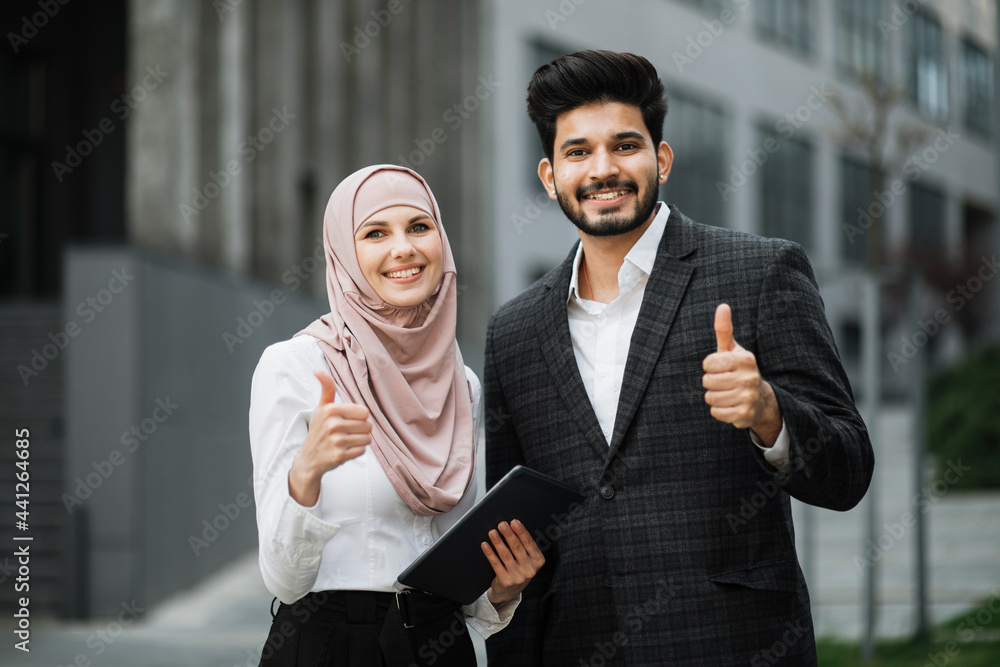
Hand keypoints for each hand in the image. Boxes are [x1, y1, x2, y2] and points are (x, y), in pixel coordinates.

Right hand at [288, 370, 371, 505]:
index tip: (348, 421)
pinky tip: (345, 450)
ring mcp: (336, 441)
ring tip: (346, 441)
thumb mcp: (321, 408)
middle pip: (368, 425)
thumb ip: (326, 389)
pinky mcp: (339, 455)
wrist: (309, 458)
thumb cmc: (319, 430)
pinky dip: (356, 451)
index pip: (364, 412)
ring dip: (360, 441)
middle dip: (361, 430)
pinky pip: (362, 450)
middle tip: (347, 433)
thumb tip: (317, 370)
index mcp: (330, 410)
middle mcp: (332, 424)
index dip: (359, 417)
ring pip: (367, 438)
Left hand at [482, 520, 545, 605]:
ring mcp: (518, 577)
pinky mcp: (506, 581)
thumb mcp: (527, 559)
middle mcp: (530, 569)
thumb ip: (524, 546)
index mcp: (538, 560)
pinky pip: (496, 564)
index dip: (521, 532)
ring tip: (492, 532)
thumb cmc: (519, 569)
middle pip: (517, 548)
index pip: (529, 543)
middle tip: (502, 524)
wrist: (510, 592)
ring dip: (498, 542)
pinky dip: (490, 553)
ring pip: (506, 555)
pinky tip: (485, 545)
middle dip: (509, 534)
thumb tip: (512, 526)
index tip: (514, 522)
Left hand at [702, 304, 781, 444]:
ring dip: (714, 397)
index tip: (721, 368)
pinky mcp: (745, 415)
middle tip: (724, 382)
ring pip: (710, 398)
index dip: (710, 367)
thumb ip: (724, 330)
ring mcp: (749, 397)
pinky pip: (716, 413)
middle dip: (711, 383)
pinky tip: (730, 405)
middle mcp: (750, 377)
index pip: (708, 363)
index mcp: (745, 359)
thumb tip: (722, 306)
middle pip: (707, 381)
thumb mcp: (732, 350)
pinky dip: (718, 411)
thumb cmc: (739, 370)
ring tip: (727, 393)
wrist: (760, 399)